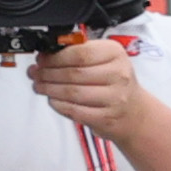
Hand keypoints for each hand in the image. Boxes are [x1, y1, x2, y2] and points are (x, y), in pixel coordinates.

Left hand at [29, 34, 150, 145]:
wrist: (134, 112)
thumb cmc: (115, 83)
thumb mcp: (104, 59)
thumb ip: (79, 53)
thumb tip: (46, 55)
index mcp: (115, 54)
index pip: (79, 53)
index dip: (55, 57)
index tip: (42, 59)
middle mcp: (118, 75)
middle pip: (73, 73)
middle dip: (48, 73)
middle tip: (36, 74)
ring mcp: (114, 98)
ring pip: (72, 92)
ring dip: (50, 89)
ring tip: (40, 86)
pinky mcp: (106, 118)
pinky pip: (75, 111)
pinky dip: (59, 105)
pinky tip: (53, 100)